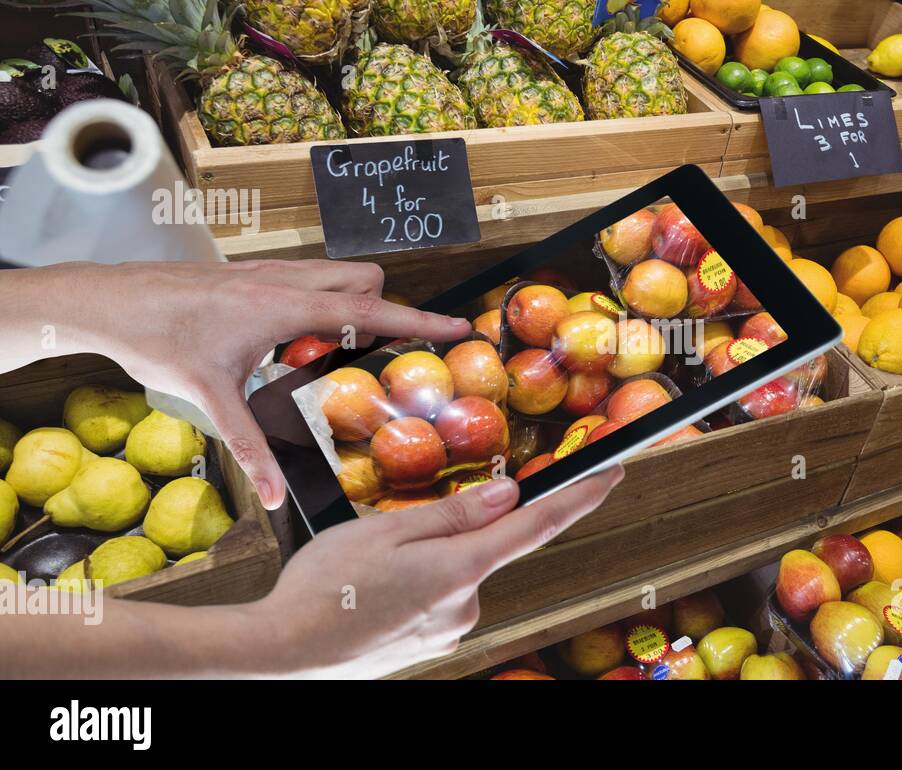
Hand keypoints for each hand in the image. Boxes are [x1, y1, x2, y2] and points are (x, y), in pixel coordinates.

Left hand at [5, 260, 469, 508]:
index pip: (372, 310)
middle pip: (364, 280)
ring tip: (332, 348)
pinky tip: (289, 338)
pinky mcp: (250, 272)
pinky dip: (319, 299)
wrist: (106, 299)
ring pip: (336, 272)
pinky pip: (306, 277)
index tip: (459, 323)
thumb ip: (250, 449)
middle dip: (383, 308)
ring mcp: (268, 271)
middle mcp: (285, 280)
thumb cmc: (157, 341)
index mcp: (287, 306)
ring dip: (350, 301)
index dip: (420, 319)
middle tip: (381, 349)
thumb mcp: (209, 399)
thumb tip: (277, 498)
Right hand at [247, 467, 623, 677]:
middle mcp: (467, 604)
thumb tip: (510, 494)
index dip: (581, 495)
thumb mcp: (386, 532)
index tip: (611, 472)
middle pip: (481, 546)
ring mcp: (449, 629)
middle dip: (447, 532)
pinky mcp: (430, 644)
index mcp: (462, 568)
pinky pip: (434, 599)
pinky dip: (412, 586)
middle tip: (387, 540)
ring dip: (423, 561)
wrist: (282, 654)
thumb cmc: (323, 588)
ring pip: (453, 572)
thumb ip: (454, 513)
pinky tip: (371, 593)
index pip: (540, 524)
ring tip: (365, 572)